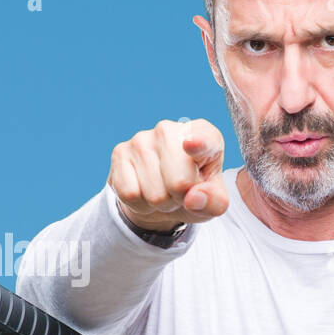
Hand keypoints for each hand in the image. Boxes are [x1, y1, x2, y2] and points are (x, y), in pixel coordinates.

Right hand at [108, 118, 228, 231]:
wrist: (158, 195)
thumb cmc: (192, 191)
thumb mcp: (212, 201)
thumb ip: (214, 202)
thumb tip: (194, 198)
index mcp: (205, 135)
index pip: (204, 139)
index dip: (199, 144)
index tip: (192, 144)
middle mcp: (171, 130)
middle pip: (178, 183)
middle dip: (179, 199)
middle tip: (179, 192)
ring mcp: (142, 138)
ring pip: (154, 194)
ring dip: (160, 204)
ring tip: (163, 192)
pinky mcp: (120, 152)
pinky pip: (130, 194)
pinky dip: (139, 204)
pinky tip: (144, 191)